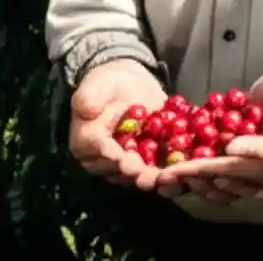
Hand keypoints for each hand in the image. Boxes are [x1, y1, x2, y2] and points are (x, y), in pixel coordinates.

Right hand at [68, 58, 168, 190]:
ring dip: (151, 178)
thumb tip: (86, 110)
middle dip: (135, 173)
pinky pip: (150, 173)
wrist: (130, 85)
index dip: (113, 157)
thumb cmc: (110, 83)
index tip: (127, 161)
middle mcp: (99, 159)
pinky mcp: (141, 165)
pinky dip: (164, 174)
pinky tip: (178, 174)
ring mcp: (121, 165)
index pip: (98, 151)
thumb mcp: (98, 83)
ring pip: (134, 177)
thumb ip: (89, 96)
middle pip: (116, 171)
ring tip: (168, 179)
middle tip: (151, 177)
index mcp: (84, 140)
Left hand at [155, 114, 262, 200]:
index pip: (214, 171)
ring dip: (203, 178)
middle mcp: (255, 176)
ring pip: (225, 181)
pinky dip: (222, 173)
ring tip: (182, 174)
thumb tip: (230, 147)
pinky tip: (214, 168)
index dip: (188, 171)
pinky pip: (240, 176)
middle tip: (165, 175)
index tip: (165, 172)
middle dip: (189, 179)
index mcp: (257, 169)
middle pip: (214, 180)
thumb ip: (260, 148)